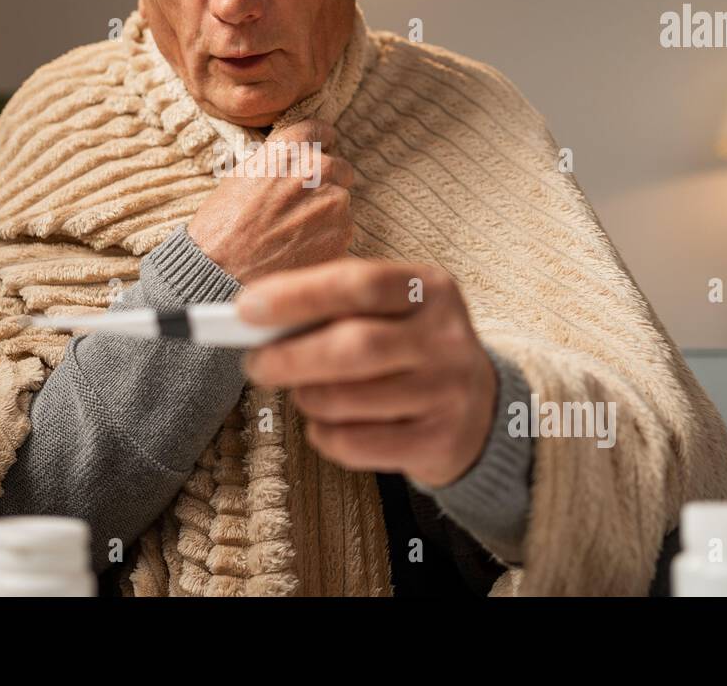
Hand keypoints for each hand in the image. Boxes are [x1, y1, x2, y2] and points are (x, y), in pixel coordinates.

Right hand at [186, 118, 353, 283]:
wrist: (222, 269)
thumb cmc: (222, 224)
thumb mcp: (241, 175)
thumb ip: (276, 162)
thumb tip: (295, 161)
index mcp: (288, 149)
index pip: (319, 131)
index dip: (320, 142)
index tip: (320, 150)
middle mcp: (316, 168)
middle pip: (339, 167)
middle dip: (326, 182)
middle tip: (302, 204)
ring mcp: (333, 202)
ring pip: (342, 201)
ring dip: (327, 212)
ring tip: (296, 231)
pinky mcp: (343, 233)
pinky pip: (343, 228)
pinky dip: (329, 236)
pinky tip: (302, 247)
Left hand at [237, 258, 497, 487]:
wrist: (480, 410)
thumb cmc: (409, 349)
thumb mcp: (391, 311)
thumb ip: (335, 308)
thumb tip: (257, 320)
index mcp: (430, 288)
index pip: (358, 283)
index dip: (297, 295)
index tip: (246, 309)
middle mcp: (445, 338)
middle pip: (352, 347)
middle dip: (289, 357)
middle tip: (254, 364)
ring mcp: (447, 392)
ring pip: (346, 400)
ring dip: (307, 398)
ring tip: (303, 392)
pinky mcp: (438, 441)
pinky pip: (355, 443)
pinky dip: (323, 434)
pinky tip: (327, 424)